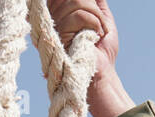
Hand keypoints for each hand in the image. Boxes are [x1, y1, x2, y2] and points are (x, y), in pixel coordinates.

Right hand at [47, 0, 131, 116]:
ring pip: (77, 3)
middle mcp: (52, 16)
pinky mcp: (58, 36)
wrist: (102, 72)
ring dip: (96, 18)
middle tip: (100, 25)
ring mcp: (53, 26)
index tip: (93, 10)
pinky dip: (94, 25)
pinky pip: (79, 16)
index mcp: (59, 11)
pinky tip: (94, 38)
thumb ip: (96, 1)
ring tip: (98, 34)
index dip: (83, 2)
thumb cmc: (101, 49)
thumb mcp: (102, 16)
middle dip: (93, 8)